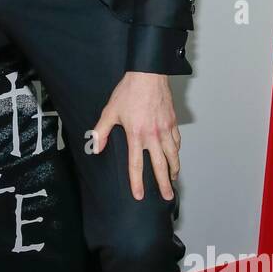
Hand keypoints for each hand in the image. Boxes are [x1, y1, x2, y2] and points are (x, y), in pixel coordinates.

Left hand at [91, 71, 180, 200]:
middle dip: (164, 183)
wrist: (148, 74)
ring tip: (174, 179)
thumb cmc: (128, 91)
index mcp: (136, 135)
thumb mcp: (110, 111)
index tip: (139, 196)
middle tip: (167, 196)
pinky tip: (175, 156)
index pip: (136, 165)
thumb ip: (101, 131)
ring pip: (173, 155)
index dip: (137, 182)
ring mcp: (165, 129)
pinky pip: (177, 142)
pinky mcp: (173, 122)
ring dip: (174, 169)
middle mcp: (153, 135)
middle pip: (160, 165)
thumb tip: (96, 148)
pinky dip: (176, 152)